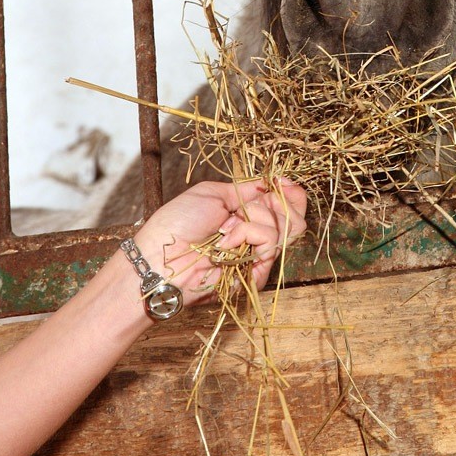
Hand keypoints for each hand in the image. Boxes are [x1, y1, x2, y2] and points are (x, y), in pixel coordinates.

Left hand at [133, 178, 306, 301]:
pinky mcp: (255, 273)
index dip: (291, 192)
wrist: (161, 255)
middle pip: (294, 217)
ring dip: (254, 219)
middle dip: (278, 203)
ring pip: (283, 228)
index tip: (283, 183)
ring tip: (226, 227)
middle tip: (254, 204)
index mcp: (247, 214)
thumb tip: (273, 183)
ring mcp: (256, 255)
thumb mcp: (213, 193)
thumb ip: (247, 189)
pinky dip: (247, 235)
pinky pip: (269, 244)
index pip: (285, 204)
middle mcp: (256, 235)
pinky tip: (224, 243)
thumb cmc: (178, 222)